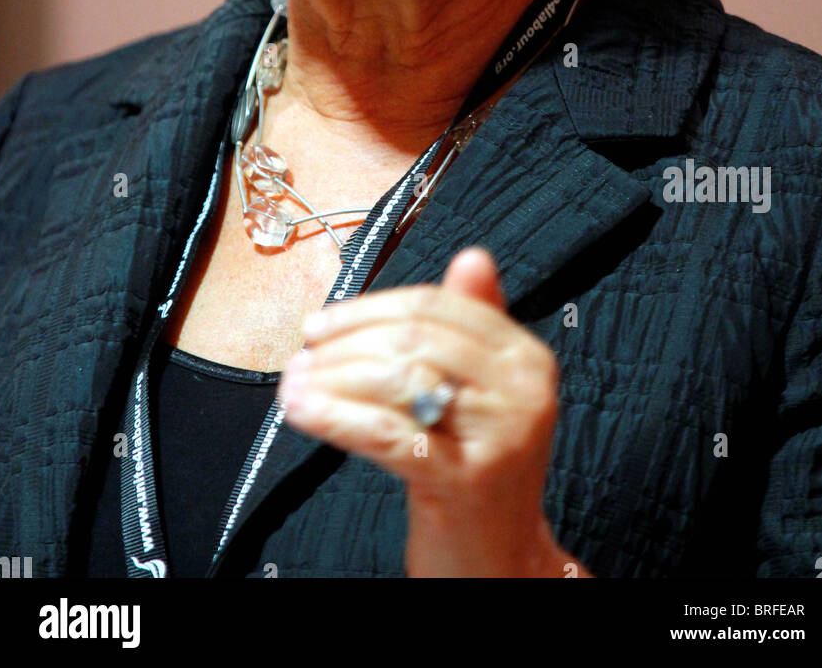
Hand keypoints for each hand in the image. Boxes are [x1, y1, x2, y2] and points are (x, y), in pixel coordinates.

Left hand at [278, 246, 592, 576]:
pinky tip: (301, 410)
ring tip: (295, 383)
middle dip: (346, 341)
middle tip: (303, 352)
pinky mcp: (463, 480)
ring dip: (331, 377)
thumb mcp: (483, 395)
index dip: (371, 308)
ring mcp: (498, 435)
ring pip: (394, 380)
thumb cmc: (478, 475)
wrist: (500, 565)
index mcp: (527, 358)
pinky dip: (333, 415)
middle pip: (413, 339)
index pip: (438, 307)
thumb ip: (474, 327)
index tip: (325, 321)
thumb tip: (473, 257)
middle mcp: (522, 390)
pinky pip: (383, 432)